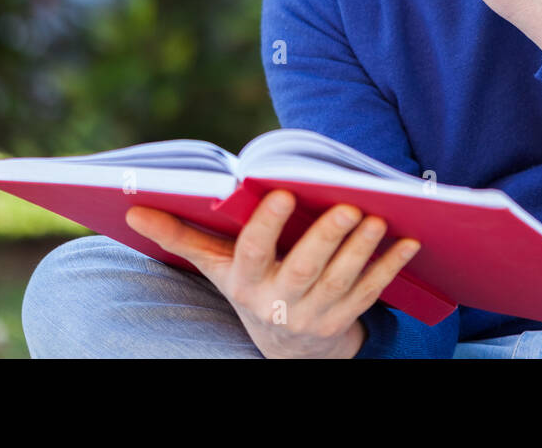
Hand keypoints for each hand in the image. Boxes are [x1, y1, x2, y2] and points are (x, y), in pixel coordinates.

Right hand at [124, 191, 419, 357]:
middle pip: (305, 269)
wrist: (285, 347)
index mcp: (246, 281)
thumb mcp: (215, 267)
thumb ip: (180, 235)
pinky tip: (409, 241)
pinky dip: (391, 267)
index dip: (267, 225)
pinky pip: (372, 293)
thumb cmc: (249, 286)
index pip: (253, 253)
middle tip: (347, 206)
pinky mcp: (346, 319)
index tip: (282, 193)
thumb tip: (132, 206)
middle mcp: (280, 301)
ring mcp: (317, 314)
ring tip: (376, 217)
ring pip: (342, 281)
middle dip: (326, 238)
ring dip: (362, 250)